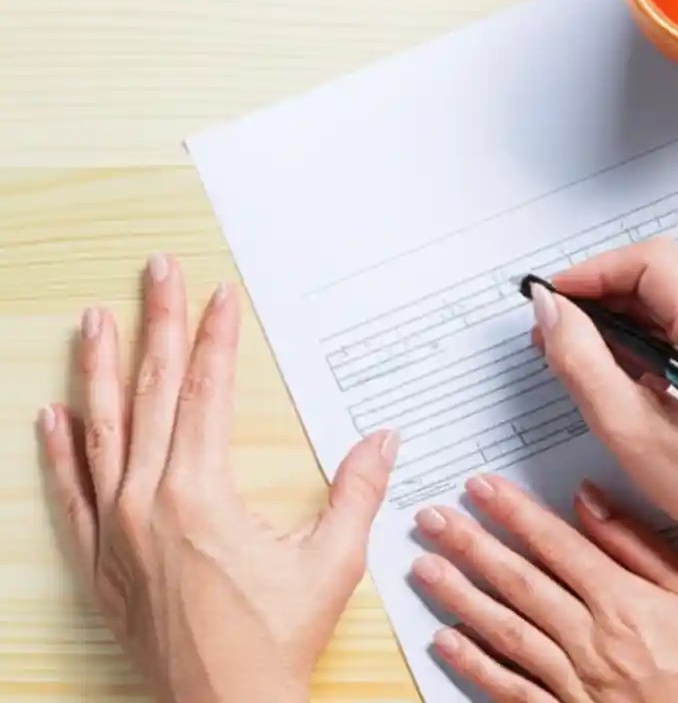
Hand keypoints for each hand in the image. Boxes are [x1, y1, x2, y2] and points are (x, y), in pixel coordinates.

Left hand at [36, 256, 396, 702]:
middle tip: (157, 273)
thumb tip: (384, 439)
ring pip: (100, 431)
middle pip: (150, 393)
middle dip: (155, 325)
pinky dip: (60, 452)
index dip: (214, 339)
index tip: (220, 297)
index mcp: (199, 496)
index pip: (204, 393)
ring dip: (100, 371)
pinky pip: (70, 493)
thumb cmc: (273, 643)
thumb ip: (357, 493)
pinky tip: (53, 415)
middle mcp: (145, 503)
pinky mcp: (99, 561)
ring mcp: (114, 531)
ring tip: (97, 321)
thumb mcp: (331, 564)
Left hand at [412, 474, 677, 702]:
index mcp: (628, 603)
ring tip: (424, 568)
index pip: (556, 545)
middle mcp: (595, 642)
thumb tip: (593, 502)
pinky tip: (447, 646)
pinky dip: (478, 668)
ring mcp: (582, 687)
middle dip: (471, 546)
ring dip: (461, 598)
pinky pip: (516, 693)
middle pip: (520, 583)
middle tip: (430, 518)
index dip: (512, 513)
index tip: (478, 487)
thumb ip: (644, 549)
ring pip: (508, 634)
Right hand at [531, 239, 677, 561]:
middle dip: (601, 300)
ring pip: (674, 308)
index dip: (592, 271)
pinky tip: (621, 378)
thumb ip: (582, 360)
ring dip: (623, 324)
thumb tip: (551, 310)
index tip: (553, 298)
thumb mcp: (632, 430)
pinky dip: (651, 345)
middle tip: (554, 333)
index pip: (650, 262)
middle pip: (661, 281)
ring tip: (579, 359)